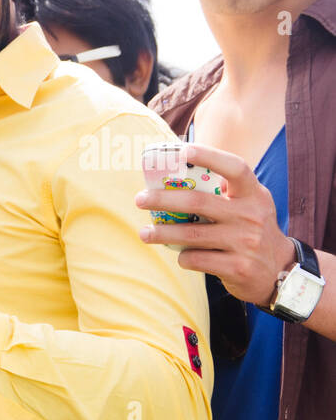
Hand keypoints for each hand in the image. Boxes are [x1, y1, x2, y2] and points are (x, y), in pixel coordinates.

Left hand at [137, 142, 294, 306]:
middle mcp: (251, 215)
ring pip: (191, 235)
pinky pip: (197, 260)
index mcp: (253, 194)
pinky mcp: (237, 267)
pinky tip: (180, 255)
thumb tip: (176, 175)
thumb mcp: (249, 205)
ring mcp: (246, 242)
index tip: (182, 150)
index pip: (234, 168)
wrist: (279, 269)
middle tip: (140, 199)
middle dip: (163, 200)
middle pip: (198, 203)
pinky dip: (183, 257)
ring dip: (162, 233)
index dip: (209, 156)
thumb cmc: (250, 229)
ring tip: (144, 233)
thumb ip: (224, 191)